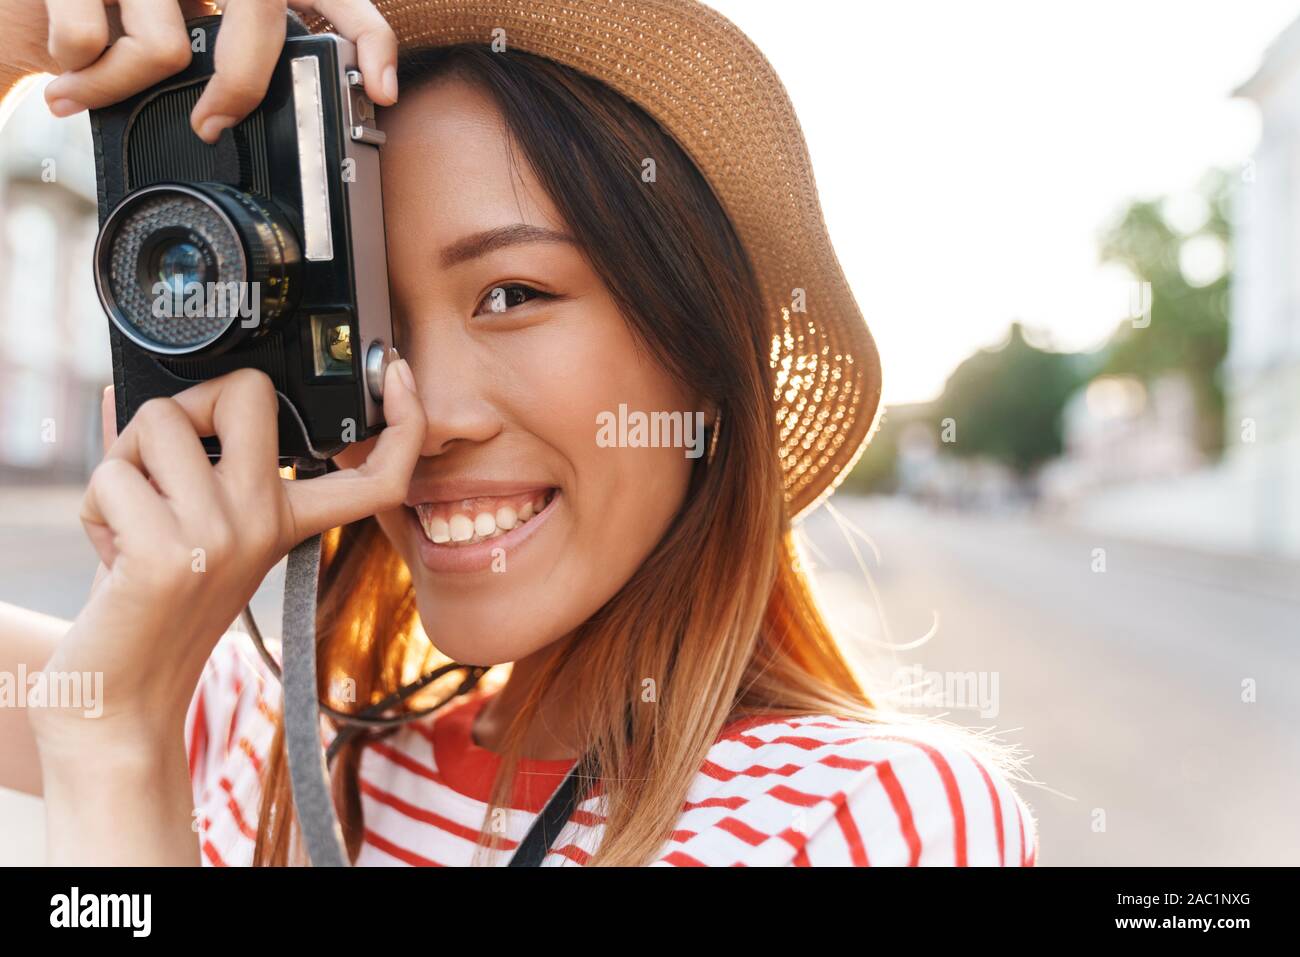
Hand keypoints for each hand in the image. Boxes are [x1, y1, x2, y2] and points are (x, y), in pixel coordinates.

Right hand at [0, 0, 397, 142]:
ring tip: (86, 89)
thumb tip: (300, 110)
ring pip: (162, 47)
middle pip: (256, 21)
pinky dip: (78, 75)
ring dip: (117, 85)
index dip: (368, 38)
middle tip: (213, 124)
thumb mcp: (191, 13)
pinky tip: (63, 74)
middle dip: (239, 86)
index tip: (382, 93)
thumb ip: (245, 42)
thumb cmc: (119, 5)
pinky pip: (91, 42)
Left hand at [29, 360, 423, 760]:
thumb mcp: (187, 526)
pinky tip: (110, 549)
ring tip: (127, 516)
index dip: (404, 421)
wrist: (118, 696)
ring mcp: (224, 536)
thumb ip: (173, 458)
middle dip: (191, 399)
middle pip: (249, 391)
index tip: (396, 375)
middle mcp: (266, 522)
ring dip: (123, 460)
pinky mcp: (167, 552)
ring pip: (159, 420)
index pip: (377, 474)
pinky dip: (94, 505)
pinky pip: (113, 474)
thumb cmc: (142, 607)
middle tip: (167, 452)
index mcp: (286, 519)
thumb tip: (126, 386)